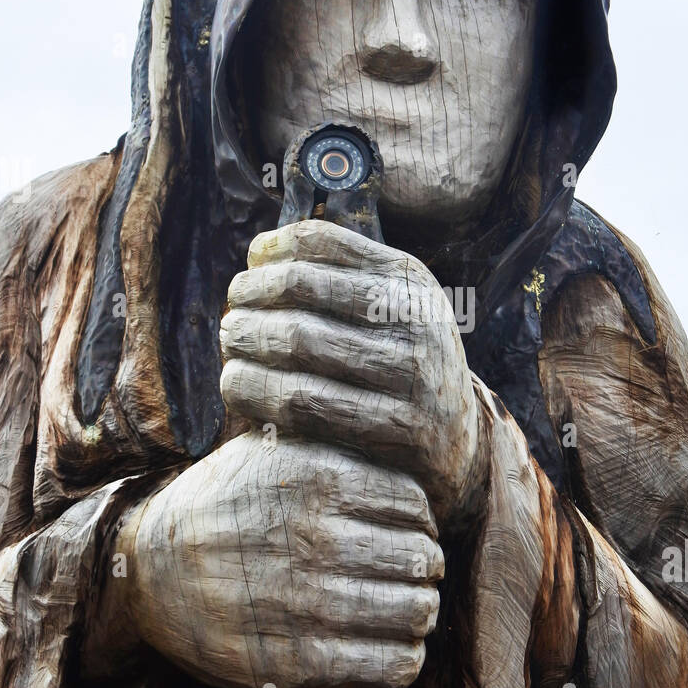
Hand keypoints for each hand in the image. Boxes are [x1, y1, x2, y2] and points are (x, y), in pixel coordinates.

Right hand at [112, 432, 442, 687]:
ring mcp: (308, 605)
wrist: (149, 574)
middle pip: (420, 560)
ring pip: (415, 612)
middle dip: (423, 569)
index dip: (419, 524)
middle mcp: (314, 539)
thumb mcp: (271, 448)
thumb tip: (401, 424)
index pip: (415, 507)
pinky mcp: (301, 666)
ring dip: (419, 614)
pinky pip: (394, 665)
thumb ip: (332, 437)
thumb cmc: (225, 505)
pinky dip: (406, 659)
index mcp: (315, 481)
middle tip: (413, 575)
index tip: (406, 534)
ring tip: (405, 610)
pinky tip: (394, 648)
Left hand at [219, 220, 488, 528]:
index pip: (319, 243)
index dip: (270, 256)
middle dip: (250, 298)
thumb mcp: (387, 309)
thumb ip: (333, 277)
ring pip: (297, 342)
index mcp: (409, 279)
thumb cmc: (396, 366)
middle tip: (231, 318)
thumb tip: (260, 249)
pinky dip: (254, 389)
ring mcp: (413, 375)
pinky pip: (302, 402)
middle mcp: (417, 319)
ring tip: (231, 346)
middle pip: (300, 289)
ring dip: (245, 340)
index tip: (247, 277)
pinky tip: (236, 386)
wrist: (456, 444)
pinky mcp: (397, 429)